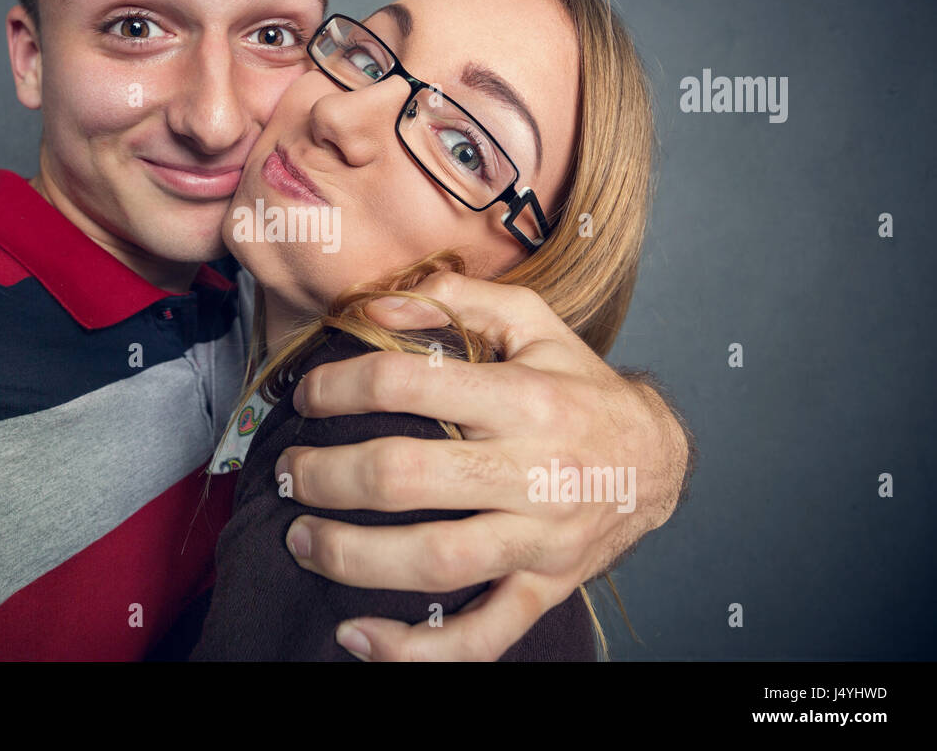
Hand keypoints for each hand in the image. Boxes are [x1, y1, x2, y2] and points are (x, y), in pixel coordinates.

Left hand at [275, 271, 689, 660]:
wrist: (660, 459)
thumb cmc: (581, 388)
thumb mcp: (533, 321)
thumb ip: (456, 298)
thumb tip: (374, 308)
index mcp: (525, 398)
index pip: (407, 383)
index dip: (340, 387)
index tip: (308, 397)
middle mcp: (534, 471)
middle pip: (406, 478)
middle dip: (327, 477)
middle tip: (288, 471)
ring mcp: (541, 539)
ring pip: (437, 561)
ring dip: (352, 557)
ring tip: (301, 541)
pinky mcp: (546, 588)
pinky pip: (482, 636)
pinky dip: (417, 650)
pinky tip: (359, 637)